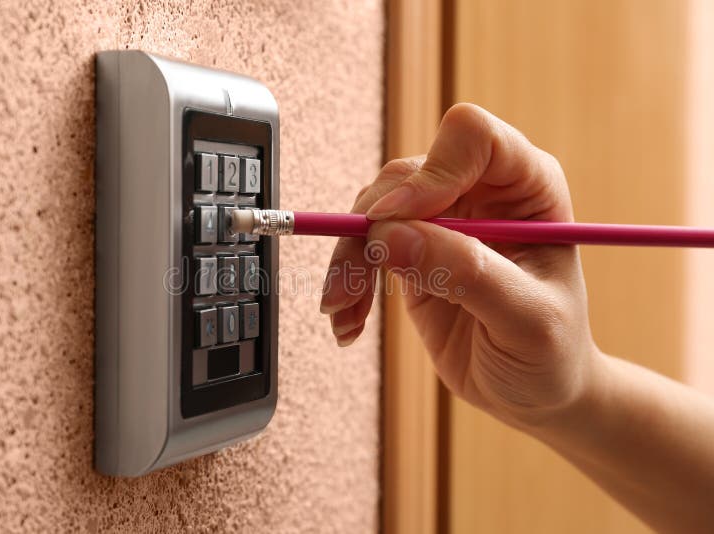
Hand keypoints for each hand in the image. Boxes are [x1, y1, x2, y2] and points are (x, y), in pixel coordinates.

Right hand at [320, 103, 600, 426]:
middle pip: (405, 175)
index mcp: (527, 187)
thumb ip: (465, 272)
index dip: (430, 173)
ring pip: (373, 209)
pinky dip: (348, 280)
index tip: (396, 222)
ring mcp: (442, 220)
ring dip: (348, 260)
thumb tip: (388, 234)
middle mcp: (480, 192)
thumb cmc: (550, 352)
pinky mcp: (411, 251)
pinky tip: (349, 322)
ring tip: (343, 314)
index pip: (471, 138)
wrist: (534, 390)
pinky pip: (363, 247)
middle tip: (351, 290)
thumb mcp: (525, 319)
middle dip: (369, 230)